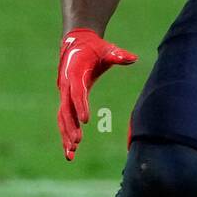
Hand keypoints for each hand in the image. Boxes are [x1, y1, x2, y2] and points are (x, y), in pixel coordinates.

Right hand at [57, 28, 136, 160]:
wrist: (76, 43)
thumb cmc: (94, 48)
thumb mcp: (107, 49)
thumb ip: (118, 55)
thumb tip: (133, 58)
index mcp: (74, 73)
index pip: (77, 93)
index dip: (80, 106)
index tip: (85, 120)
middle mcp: (66, 86)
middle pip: (66, 109)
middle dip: (70, 126)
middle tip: (77, 142)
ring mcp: (64, 94)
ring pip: (62, 118)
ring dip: (66, 135)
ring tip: (71, 153)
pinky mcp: (66, 100)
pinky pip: (64, 119)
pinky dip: (65, 134)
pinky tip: (71, 152)